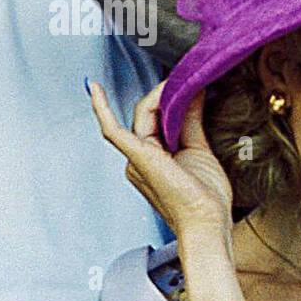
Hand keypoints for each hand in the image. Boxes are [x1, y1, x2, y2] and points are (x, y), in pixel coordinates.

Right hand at [89, 80, 234, 240]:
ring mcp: (135, 158)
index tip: (192, 82)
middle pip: (149, 113)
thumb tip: (194, 93)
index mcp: (152, 157)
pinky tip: (93, 89)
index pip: (157, 117)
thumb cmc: (205, 198)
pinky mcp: (137, 158)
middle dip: (168, 94)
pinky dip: (102, 109)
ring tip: (183, 81)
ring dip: (161, 96)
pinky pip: (113, 130)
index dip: (171, 98)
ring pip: (142, 115)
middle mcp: (138, 157)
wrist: (206, 223)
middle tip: (191, 78)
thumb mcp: (199, 151)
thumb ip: (192, 122)